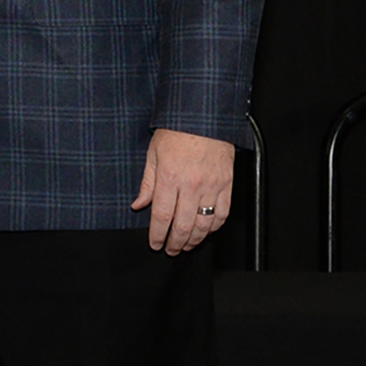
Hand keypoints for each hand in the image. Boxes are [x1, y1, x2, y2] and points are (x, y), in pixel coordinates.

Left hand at [130, 128, 234, 254]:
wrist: (203, 116)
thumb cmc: (176, 131)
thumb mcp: (153, 154)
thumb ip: (147, 183)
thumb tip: (139, 205)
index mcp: (170, 177)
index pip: (162, 216)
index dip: (157, 235)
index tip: (155, 244)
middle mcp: (191, 185)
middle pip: (184, 225)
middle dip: (175, 243)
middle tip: (170, 250)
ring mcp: (212, 186)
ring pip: (205, 224)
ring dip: (195, 240)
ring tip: (187, 245)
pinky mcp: (227, 184)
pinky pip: (223, 213)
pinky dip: (215, 227)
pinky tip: (207, 231)